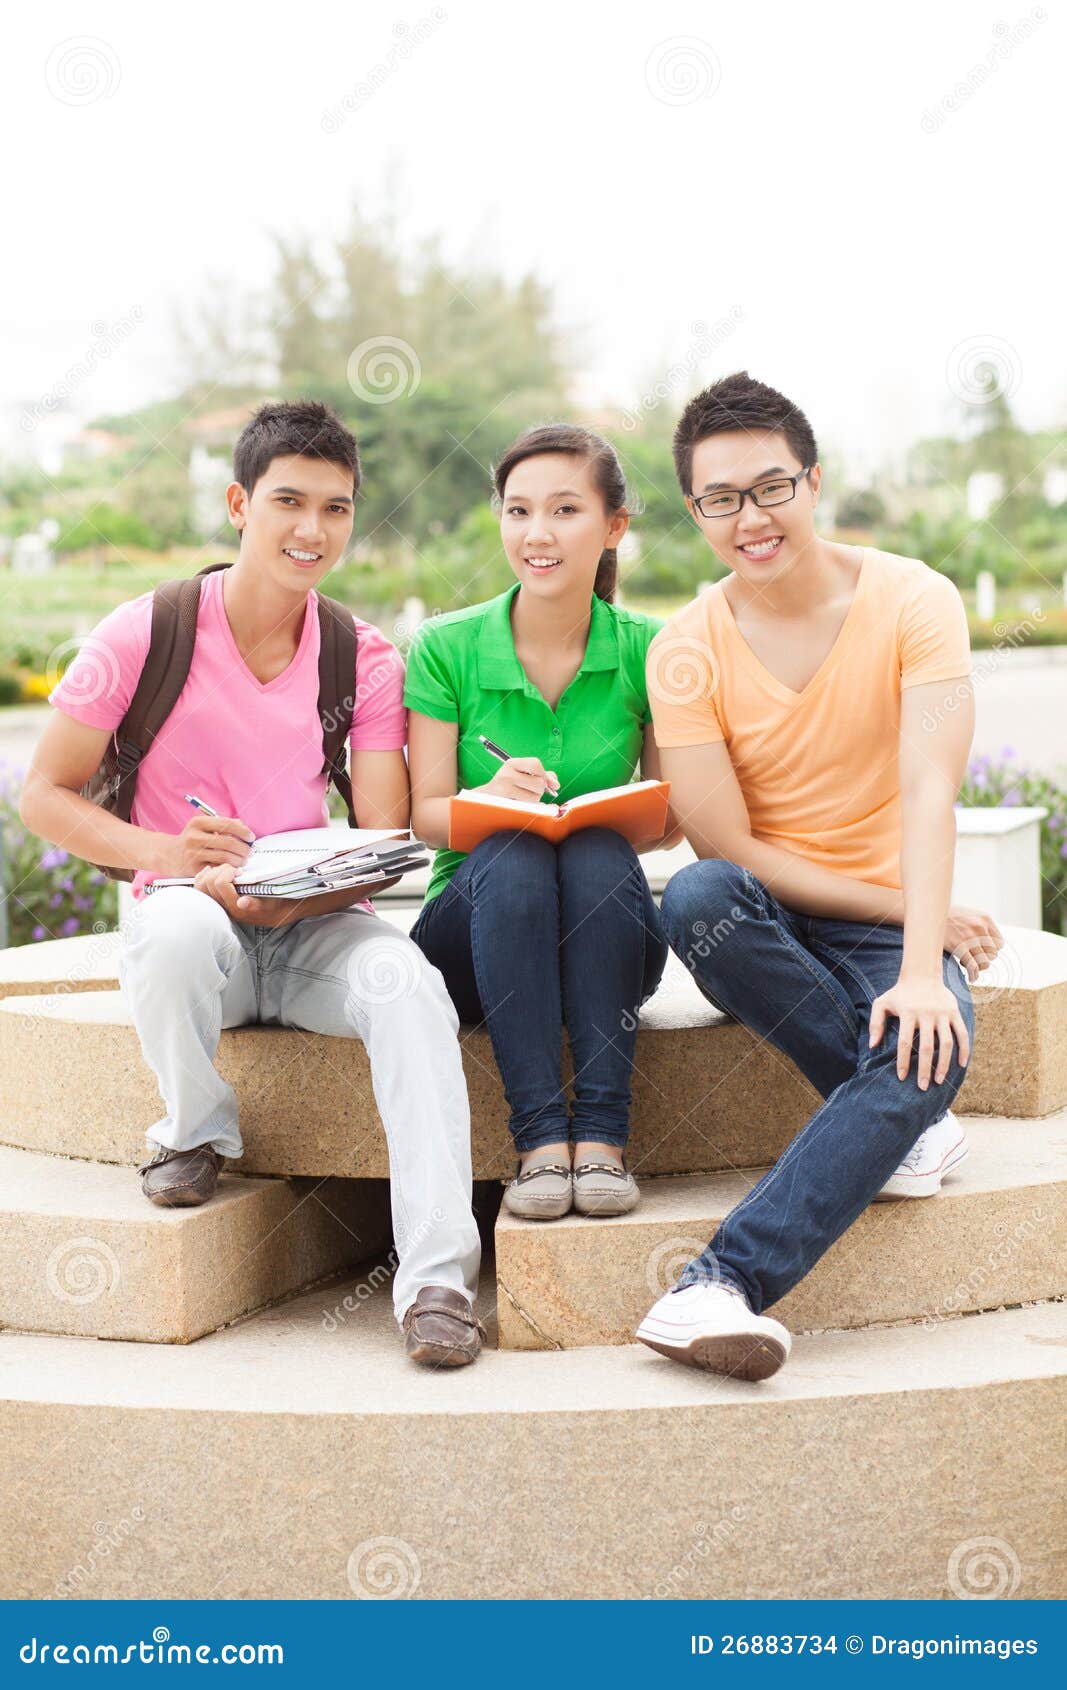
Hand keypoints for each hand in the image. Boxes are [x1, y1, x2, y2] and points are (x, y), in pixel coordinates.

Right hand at [157, 815, 255, 876]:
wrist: (168, 854)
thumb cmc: (192, 839)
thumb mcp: (203, 827)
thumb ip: (224, 825)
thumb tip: (245, 830)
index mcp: (198, 822)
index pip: (227, 824)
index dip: (243, 831)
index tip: (251, 837)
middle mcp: (194, 837)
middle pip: (229, 842)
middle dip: (244, 848)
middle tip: (249, 853)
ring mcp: (193, 854)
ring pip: (225, 858)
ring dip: (239, 861)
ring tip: (242, 861)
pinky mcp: (194, 869)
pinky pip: (218, 869)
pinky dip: (229, 869)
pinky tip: (232, 868)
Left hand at [192, 864, 293, 928]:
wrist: (271, 913)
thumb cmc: (272, 904)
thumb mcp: (270, 902)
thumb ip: (255, 903)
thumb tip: (242, 903)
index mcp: (236, 908)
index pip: (220, 884)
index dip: (228, 871)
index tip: (240, 870)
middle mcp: (223, 907)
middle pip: (208, 882)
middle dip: (220, 869)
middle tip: (234, 869)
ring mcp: (217, 904)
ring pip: (201, 884)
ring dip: (212, 872)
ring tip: (226, 870)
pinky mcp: (214, 900)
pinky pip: (199, 886)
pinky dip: (204, 875)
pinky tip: (213, 871)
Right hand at [479, 757, 559, 801]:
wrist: (486, 800)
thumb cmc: (508, 786)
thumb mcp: (522, 775)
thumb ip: (542, 776)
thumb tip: (555, 785)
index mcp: (512, 763)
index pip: (536, 764)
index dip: (545, 775)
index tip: (547, 784)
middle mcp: (507, 773)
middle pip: (539, 782)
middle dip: (539, 790)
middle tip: (530, 791)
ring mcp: (505, 787)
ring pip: (535, 796)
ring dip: (534, 800)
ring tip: (523, 798)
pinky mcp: (506, 801)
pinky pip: (529, 805)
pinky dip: (530, 807)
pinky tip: (521, 804)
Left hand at [869, 975, 970, 1089]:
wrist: (922, 974)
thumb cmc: (899, 993)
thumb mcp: (881, 1003)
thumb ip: (875, 1023)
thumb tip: (872, 1046)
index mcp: (908, 1013)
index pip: (905, 1042)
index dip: (903, 1061)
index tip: (902, 1077)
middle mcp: (926, 1014)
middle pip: (927, 1047)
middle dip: (924, 1069)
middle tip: (922, 1087)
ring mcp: (943, 1014)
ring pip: (947, 1043)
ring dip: (944, 1064)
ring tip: (939, 1081)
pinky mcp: (955, 1012)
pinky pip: (962, 1033)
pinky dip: (964, 1049)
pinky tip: (962, 1065)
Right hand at [943, 905, 1003, 980]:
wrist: (927, 913)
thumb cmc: (945, 915)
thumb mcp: (967, 914)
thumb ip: (978, 925)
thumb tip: (985, 944)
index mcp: (985, 918)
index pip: (999, 943)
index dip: (991, 951)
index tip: (982, 953)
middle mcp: (980, 927)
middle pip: (993, 954)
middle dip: (984, 959)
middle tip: (972, 959)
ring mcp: (970, 937)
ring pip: (985, 962)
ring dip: (977, 967)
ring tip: (968, 965)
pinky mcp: (959, 946)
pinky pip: (973, 966)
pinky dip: (973, 975)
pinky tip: (971, 978)